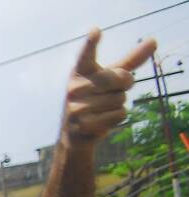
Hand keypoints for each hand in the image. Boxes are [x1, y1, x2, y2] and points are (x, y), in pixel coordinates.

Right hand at [62, 30, 155, 146]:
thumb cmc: (96, 98)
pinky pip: (119, 114)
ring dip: (119, 104)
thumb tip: (153, 40)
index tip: (96, 31)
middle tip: (112, 92)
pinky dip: (117, 117)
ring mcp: (77, 107)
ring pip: (120, 99)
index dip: (91, 43)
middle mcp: (74, 88)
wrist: (75, 133)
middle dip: (124, 85)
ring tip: (102, 109)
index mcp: (79, 72)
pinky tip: (103, 120)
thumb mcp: (110, 77)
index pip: (86, 55)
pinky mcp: (84, 124)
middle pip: (120, 78)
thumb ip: (130, 60)